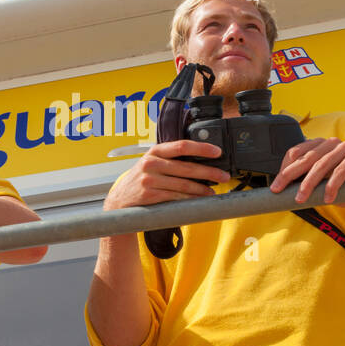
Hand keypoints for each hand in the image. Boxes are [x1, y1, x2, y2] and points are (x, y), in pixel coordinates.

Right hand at [103, 140, 231, 208]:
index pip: (182, 146)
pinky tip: (199, 199)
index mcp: (155, 151)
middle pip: (186, 167)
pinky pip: (176, 197)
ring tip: (213, 191)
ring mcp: (150, 180)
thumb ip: (170, 158)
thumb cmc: (141, 178)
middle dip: (209, 172)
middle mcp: (151, 163)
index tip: (217, 152)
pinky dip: (191, 199)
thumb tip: (201, 159)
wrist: (120, 199)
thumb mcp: (152, 162)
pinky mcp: (151, 195)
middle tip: (223, 175)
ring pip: (183, 185)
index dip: (201, 148)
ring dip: (202, 189)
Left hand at [268, 138, 344, 215]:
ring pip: (322, 165)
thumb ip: (305, 181)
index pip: (296, 152)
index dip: (284, 168)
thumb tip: (281, 189)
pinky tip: (328, 198)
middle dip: (290, 175)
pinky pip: (341, 170)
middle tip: (280, 190)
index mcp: (319, 146)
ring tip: (301, 199)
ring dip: (309, 183)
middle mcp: (331, 143)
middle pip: (306, 158)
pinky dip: (333, 185)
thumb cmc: (344, 190)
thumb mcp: (320, 186)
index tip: (276, 185)